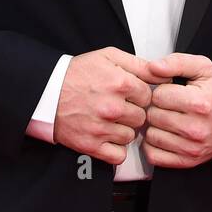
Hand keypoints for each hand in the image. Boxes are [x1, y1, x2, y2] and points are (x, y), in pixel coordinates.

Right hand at [52, 47, 168, 164]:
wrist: (47, 92)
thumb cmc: (78, 73)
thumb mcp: (109, 56)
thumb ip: (140, 64)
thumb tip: (164, 74)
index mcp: (120, 83)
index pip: (149, 96)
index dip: (140, 95)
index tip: (130, 95)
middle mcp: (112, 107)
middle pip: (141, 117)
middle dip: (132, 112)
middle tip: (118, 106)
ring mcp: (102, 128)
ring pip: (131, 136)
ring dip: (124, 130)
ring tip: (109, 119)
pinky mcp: (91, 145)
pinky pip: (118, 155)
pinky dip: (115, 148)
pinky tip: (107, 136)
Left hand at [140, 53, 211, 168]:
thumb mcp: (203, 68)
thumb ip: (177, 62)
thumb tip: (153, 67)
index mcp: (199, 103)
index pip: (158, 95)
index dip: (162, 90)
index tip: (171, 92)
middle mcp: (195, 128)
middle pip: (153, 115)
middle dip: (157, 107)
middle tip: (169, 106)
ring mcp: (191, 148)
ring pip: (151, 135)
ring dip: (155, 126)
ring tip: (168, 119)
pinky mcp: (187, 161)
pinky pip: (154, 156)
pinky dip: (154, 145)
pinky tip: (164, 134)